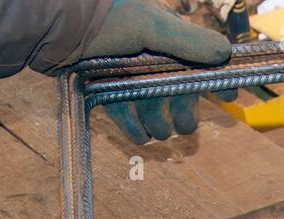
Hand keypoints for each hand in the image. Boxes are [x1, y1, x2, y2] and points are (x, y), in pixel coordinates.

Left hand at [85, 0, 232, 143]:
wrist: (55, 26)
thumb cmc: (105, 18)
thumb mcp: (151, 26)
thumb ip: (188, 41)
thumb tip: (225, 53)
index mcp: (167, 36)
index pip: (201, 60)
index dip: (215, 80)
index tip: (229, 97)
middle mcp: (152, 55)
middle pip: (179, 93)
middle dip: (182, 111)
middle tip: (183, 126)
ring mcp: (130, 74)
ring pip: (154, 107)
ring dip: (157, 122)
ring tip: (155, 129)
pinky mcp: (109, 89)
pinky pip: (128, 115)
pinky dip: (134, 127)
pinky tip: (138, 135)